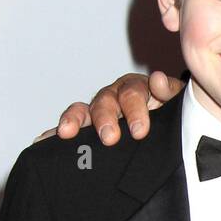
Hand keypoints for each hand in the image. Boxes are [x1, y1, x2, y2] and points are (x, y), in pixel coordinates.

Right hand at [34, 70, 182, 144]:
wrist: (169, 125)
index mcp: (136, 88)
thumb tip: (157, 79)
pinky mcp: (86, 127)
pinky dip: (56, 132)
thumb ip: (170, 92)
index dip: (135, 111)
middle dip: (105, 119)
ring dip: (74, 120)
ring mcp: (98, 111)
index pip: (132, 94)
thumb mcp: (176, 102)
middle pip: (105, 101)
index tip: (140, 132)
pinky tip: (43, 140)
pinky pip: (69, 127)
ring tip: (67, 133)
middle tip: (110, 138)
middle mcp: (114, 96)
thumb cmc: (170, 111)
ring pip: (82, 110)